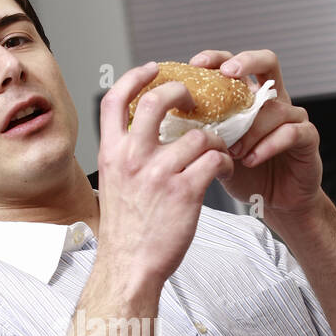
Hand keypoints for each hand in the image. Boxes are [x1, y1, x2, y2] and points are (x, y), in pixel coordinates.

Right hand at [96, 63, 233, 290]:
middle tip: (196, 98)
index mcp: (112, 153)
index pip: (116, 99)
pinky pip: (215, 160)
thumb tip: (139, 132)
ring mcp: (159, 173)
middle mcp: (133, 157)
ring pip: (199, 134)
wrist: (130, 267)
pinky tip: (222, 169)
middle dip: (182, 91)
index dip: (136, 76)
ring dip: (215, 139)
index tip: (154, 68)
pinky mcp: (186, 191)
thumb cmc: (126, 230)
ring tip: (218, 150)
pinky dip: (224, 161)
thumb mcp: (113, 184)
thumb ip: (125, 155)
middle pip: (158, 100)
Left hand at [187, 48, 322, 216]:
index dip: (217, 58)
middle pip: (267, 62)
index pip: (234, 65)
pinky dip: (269, 145)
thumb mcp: (216, 151)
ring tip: (233, 151)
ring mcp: (293, 117)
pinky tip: (251, 160)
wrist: (274, 202)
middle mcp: (273, 101)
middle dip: (247, 62)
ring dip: (251, 127)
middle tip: (228, 73)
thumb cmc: (245, 175)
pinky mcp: (308, 138)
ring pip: (275, 106)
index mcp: (249, 99)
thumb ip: (200, 132)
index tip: (196, 64)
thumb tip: (165, 121)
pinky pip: (291, 132)